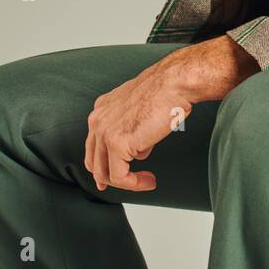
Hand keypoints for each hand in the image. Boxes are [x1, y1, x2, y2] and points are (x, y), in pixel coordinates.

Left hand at [83, 35, 258, 192]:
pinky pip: (120, 176)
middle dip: (112, 178)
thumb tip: (138, 150)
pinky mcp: (117, 143)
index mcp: (101, 109)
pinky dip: (134, 184)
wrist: (174, 83)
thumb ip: (131, 128)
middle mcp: (97, 120)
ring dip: (127, 183)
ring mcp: (104, 132)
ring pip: (105, 173)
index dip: (104, 164)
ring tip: (147, 181)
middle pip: (94, 162)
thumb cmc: (165, 92)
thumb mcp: (139, 109)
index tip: (121, 175)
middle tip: (132, 183)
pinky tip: (149, 180)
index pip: (94, 146)